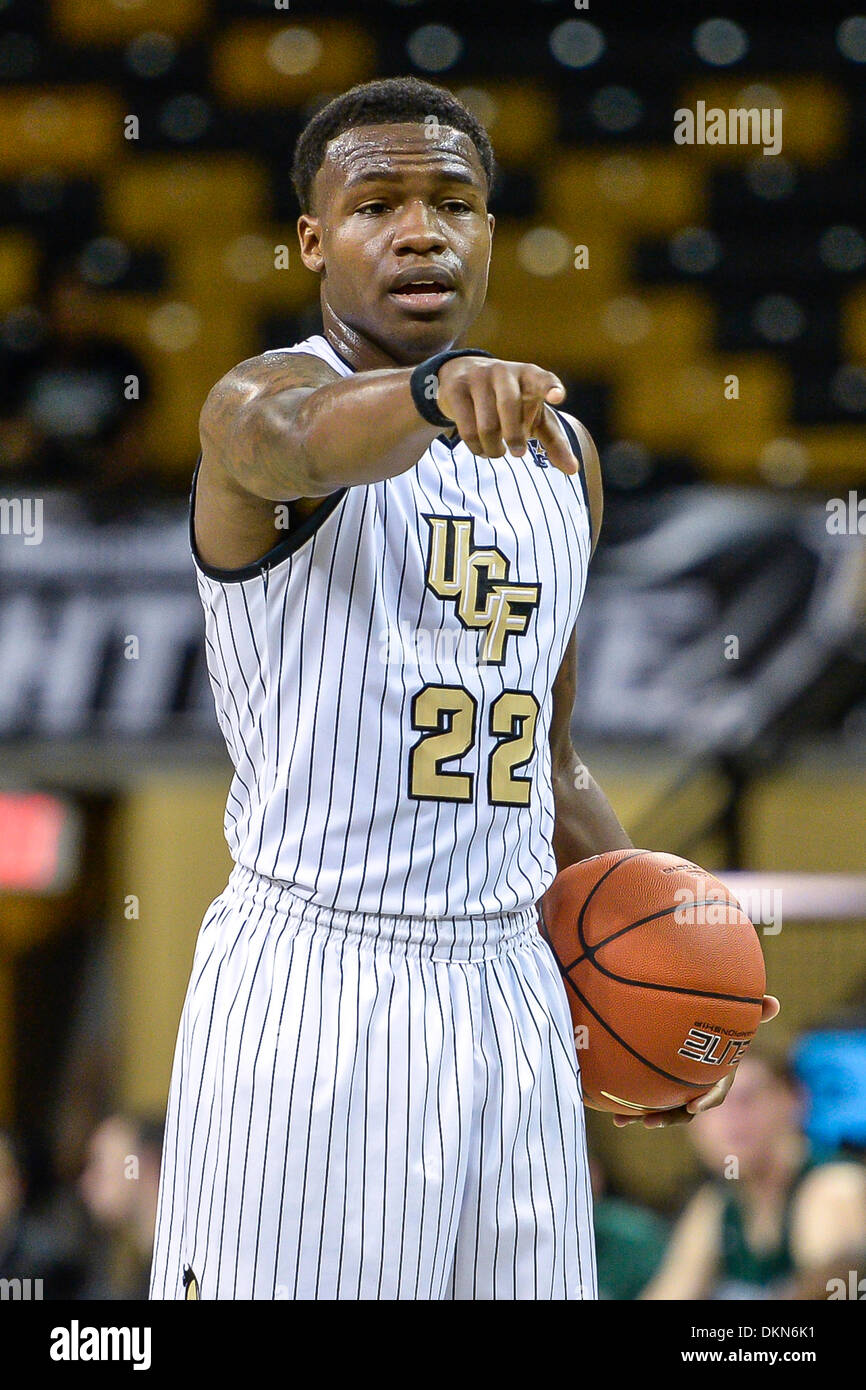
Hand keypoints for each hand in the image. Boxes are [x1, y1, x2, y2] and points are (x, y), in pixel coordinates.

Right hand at [435, 356, 579, 474]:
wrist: (464, 374)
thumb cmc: (510, 400)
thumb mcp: (534, 416)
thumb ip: (554, 441)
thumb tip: (573, 470)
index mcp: (530, 375)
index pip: (543, 379)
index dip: (551, 387)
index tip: (558, 396)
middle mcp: (504, 371)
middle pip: (509, 406)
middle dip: (514, 436)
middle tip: (519, 454)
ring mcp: (478, 377)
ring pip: (487, 424)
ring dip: (493, 447)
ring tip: (496, 453)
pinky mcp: (456, 389)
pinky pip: (466, 427)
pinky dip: (476, 446)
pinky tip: (481, 450)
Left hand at [612, 994, 780, 1129]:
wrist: (701, 1032)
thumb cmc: (722, 1026)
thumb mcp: (736, 1018)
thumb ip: (753, 1011)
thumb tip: (775, 1002)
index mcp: (716, 1077)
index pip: (715, 1093)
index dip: (705, 1101)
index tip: (693, 1107)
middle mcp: (696, 1088)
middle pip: (683, 1110)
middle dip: (668, 1118)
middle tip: (651, 1122)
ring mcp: (677, 1091)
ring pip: (662, 1109)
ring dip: (643, 1116)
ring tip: (622, 1120)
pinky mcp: (660, 1088)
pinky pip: (646, 1100)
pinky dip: (629, 1106)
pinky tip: (611, 1112)